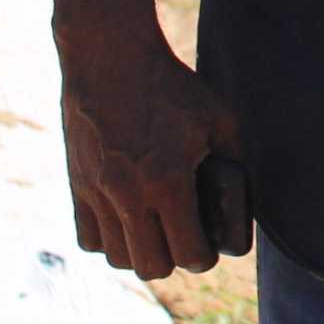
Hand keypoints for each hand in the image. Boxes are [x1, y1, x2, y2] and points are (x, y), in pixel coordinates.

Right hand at [55, 26, 241, 279]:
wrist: (110, 57)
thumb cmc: (171, 85)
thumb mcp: (218, 117)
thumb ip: (235, 159)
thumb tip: (246, 194)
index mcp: (168, 179)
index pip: (188, 254)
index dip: (204, 257)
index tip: (208, 247)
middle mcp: (129, 194)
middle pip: (151, 267)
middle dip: (174, 260)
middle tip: (183, 240)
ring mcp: (98, 192)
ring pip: (117, 258)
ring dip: (140, 253)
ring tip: (155, 233)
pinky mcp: (77, 185)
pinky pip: (88, 239)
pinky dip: (109, 240)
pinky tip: (125, 221)